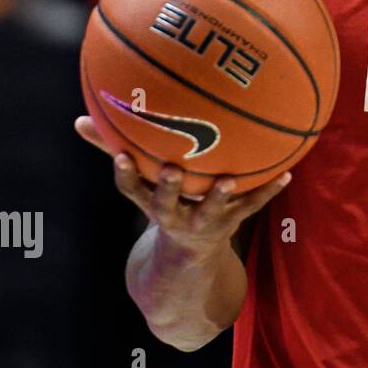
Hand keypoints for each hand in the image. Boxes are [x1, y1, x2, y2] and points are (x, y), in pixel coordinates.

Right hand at [74, 115, 290, 260]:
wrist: (190, 249)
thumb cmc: (163, 197)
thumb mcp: (139, 179)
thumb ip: (112, 147)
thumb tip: (79, 118)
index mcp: (151, 201)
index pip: (131, 190)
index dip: (125, 174)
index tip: (120, 156)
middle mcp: (174, 214)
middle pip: (166, 204)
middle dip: (167, 189)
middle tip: (171, 169)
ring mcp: (204, 220)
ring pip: (210, 210)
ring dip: (220, 196)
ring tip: (230, 179)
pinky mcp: (233, 220)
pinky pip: (252, 205)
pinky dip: (269, 190)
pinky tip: (288, 174)